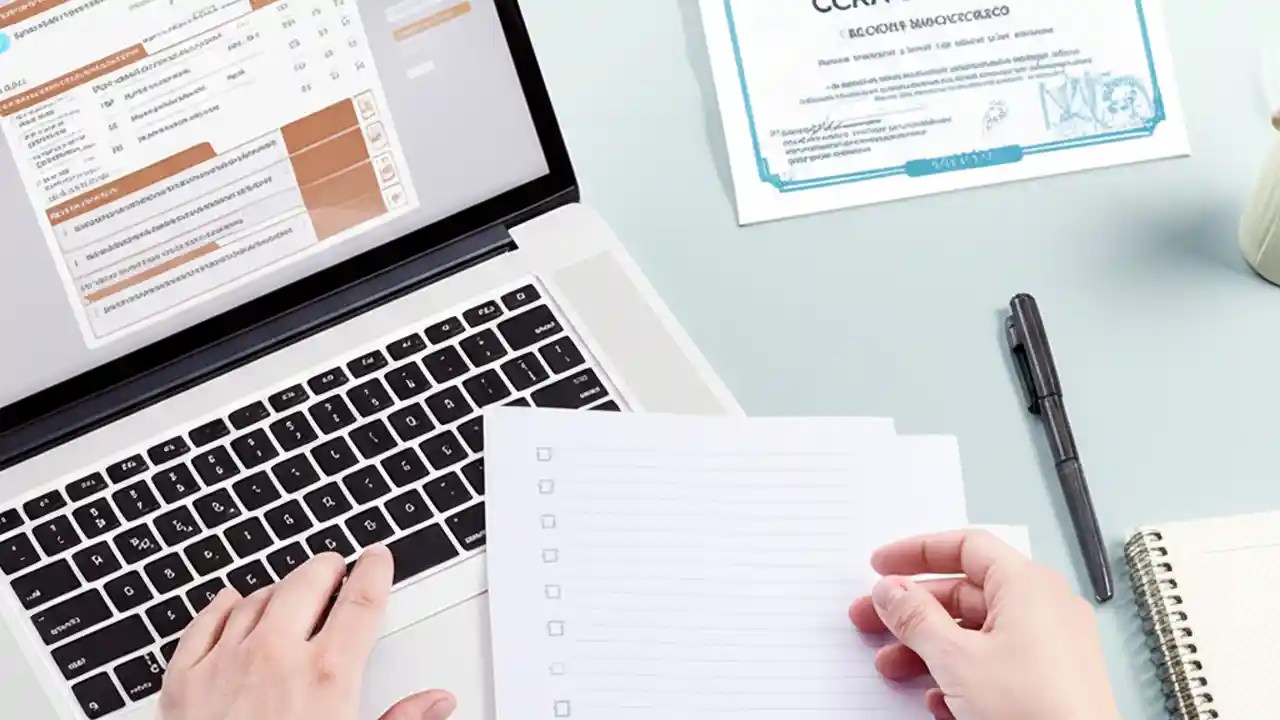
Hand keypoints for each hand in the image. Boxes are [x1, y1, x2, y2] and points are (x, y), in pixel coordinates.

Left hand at [160, 545, 455, 719]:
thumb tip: (436, 703)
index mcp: (327, 676)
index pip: (361, 600)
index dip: (373, 570)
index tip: (376, 559)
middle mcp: (275, 658)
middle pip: (307, 583)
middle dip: (326, 568)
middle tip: (335, 568)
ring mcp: (225, 665)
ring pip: (256, 599)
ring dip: (279, 589)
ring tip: (291, 592)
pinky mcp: (184, 682)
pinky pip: (203, 623)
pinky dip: (223, 606)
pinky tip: (233, 603)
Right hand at [848, 530, 1118, 719]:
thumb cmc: (1037, 711)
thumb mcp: (957, 659)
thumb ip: (915, 618)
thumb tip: (892, 591)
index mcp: (1027, 585)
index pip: (966, 546)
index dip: (917, 552)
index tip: (881, 566)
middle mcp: (1044, 607)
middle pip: (965, 592)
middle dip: (913, 609)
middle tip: (873, 620)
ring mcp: (1052, 644)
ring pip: (977, 631)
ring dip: (929, 646)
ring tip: (893, 666)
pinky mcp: (1051, 679)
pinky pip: (997, 660)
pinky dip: (961, 671)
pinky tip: (938, 697)